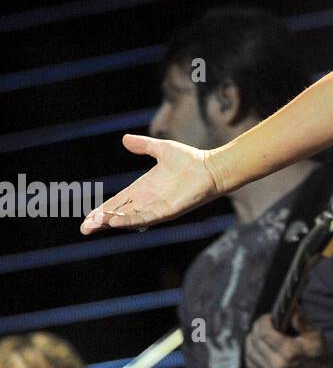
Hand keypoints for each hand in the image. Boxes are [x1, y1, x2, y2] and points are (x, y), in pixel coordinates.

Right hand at [79, 134, 219, 234]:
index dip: (103, 210)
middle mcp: (147, 200)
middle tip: (85, 228)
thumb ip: (143, 146)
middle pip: (119, 213)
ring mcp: (156, 207)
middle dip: (102, 221)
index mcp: (142, 188)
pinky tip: (116, 222)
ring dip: (112, 222)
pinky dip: (130, 220)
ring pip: (129, 218)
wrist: (211, 167)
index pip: (117, 202)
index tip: (88, 217)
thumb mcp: (162, 149)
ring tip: (95, 224)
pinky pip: (145, 218)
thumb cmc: (190, 159)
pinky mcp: (166, 211)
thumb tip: (124, 139)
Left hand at [243, 308, 332, 367]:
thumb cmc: (319, 354)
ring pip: (249, 352)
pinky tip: (257, 345)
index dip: (263, 321)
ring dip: (251, 339)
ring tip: (259, 331)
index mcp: (290, 353)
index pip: (265, 333)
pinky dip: (251, 352)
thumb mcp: (316, 335)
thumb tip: (293, 308)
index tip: (268, 316)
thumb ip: (302, 322)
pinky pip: (250, 363)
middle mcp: (277, 365)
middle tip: (264, 321)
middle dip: (257, 327)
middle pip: (255, 342)